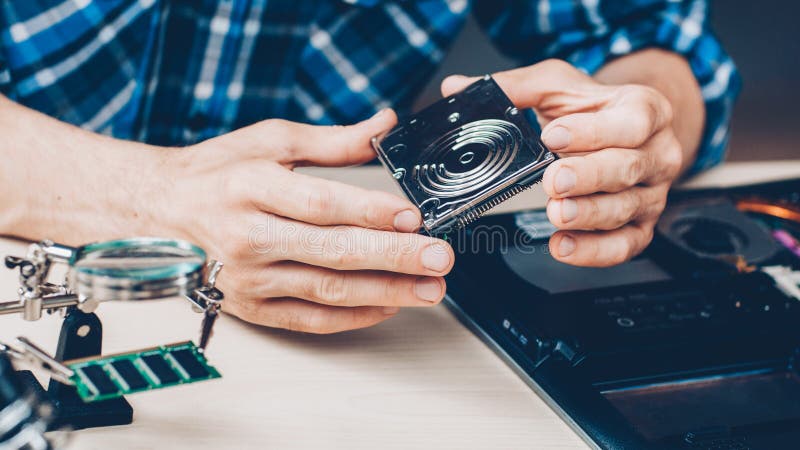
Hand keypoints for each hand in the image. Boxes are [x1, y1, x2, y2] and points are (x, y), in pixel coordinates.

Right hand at [152, 110, 453, 332]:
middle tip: (438, 257)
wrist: (161, 214)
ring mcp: (247, 279)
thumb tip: (385, 126)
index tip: (413, 215)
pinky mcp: (251, 308)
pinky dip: (354, 315)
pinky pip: (310, 319)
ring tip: (428, 287)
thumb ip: (333, 141)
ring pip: (327, 290)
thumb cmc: (217, 173)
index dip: (370, 211)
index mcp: (250, 188)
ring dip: (385, 292)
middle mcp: (247, 238)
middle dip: (393, 256)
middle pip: (332, 251)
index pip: (320, 204)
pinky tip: (388, 305)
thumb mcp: (270, 141)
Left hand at [442, 60, 682, 266]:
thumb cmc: (593, 109)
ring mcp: (651, 193)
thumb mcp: (557, 86)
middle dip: (588, 176)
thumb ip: (513, 87)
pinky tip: (564, 246)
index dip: (593, 132)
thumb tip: (457, 88)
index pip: (630, 122)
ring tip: (556, 215)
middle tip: (554, 181)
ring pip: (626, 208)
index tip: (554, 136)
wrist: (627, 132)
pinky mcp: (641, 225)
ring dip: (589, 215)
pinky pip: (624, 245)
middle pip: (629, 168)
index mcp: (644, 110)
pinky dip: (594, 251)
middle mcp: (656, 153)